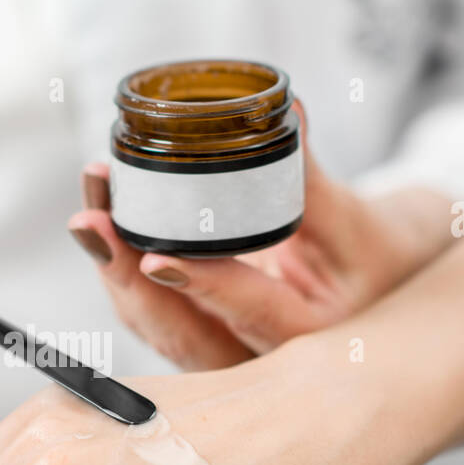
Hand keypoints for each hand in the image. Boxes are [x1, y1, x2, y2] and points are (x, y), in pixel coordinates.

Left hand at [69, 103, 453, 369]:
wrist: (373, 285)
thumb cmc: (372, 253)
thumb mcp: (353, 217)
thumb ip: (308, 173)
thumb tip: (286, 106)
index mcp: (306, 336)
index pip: (247, 310)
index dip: (200, 286)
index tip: (155, 258)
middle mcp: (254, 358)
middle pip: (179, 327)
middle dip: (125, 272)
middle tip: (89, 222)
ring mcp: (219, 351)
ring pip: (154, 320)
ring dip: (112, 264)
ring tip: (90, 206)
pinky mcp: (196, 333)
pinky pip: (149, 307)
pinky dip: (121, 265)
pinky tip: (101, 219)